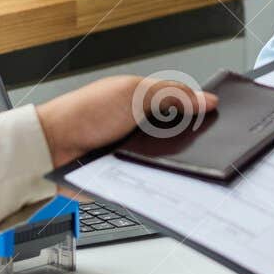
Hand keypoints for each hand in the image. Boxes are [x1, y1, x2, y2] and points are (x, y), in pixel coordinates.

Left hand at [34, 75, 216, 167]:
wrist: (52, 147)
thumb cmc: (84, 113)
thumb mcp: (134, 93)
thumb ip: (172, 94)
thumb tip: (207, 100)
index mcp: (144, 102)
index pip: (183, 107)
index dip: (201, 113)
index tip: (221, 122)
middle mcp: (141, 128)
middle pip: (178, 138)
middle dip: (192, 143)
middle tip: (209, 148)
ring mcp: (134, 153)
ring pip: (167, 162)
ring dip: (174, 164)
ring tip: (188, 166)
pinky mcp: (126, 176)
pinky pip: (150, 180)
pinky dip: (157, 180)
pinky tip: (165, 180)